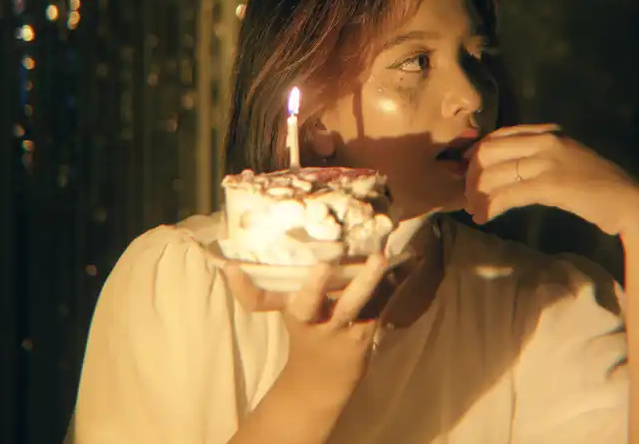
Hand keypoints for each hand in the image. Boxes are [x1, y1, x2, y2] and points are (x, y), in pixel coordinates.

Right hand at [222, 254, 398, 398]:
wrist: (321, 383)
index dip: (244, 288)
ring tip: (379, 258)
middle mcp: (312, 321)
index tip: (231, 268)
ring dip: (366, 281)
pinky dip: (396, 284)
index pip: (259, 301)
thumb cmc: (304, 334)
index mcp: (290, 312)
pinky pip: (382, 306)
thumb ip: (263, 289)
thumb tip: (232, 262)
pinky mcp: (366, 334)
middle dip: (314, 287)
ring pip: (353, 305)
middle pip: (307, 306)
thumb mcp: (286, 311)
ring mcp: (339, 330)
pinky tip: (410, 262)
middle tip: (322, 265)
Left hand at [464, 123, 638, 236]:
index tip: (465, 169)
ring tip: (474, 210)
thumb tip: (501, 165)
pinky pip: (508, 194)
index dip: (476, 152)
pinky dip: (491, 206)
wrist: (627, 199)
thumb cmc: (595, 183)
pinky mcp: (550, 185)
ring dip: (477, 194)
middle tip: (468, 195)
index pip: (498, 135)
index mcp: (545, 132)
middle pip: (489, 151)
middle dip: (472, 175)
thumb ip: (535, 155)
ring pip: (494, 173)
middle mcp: (544, 140)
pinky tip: (484, 217)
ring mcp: (546, 161)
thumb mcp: (562, 158)